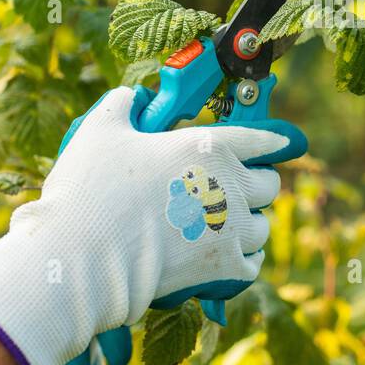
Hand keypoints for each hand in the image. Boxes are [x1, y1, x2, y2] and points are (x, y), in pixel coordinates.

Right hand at [0, 86, 304, 364]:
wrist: (81, 255)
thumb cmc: (90, 189)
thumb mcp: (99, 129)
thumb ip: (121, 104)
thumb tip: (131, 96)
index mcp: (208, 146)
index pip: (259, 139)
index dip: (273, 141)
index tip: (283, 143)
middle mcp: (229, 185)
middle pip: (269, 184)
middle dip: (257, 184)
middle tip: (237, 188)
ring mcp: (230, 228)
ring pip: (263, 226)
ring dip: (250, 223)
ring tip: (229, 224)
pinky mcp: (224, 267)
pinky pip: (253, 263)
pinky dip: (245, 259)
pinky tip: (230, 256)